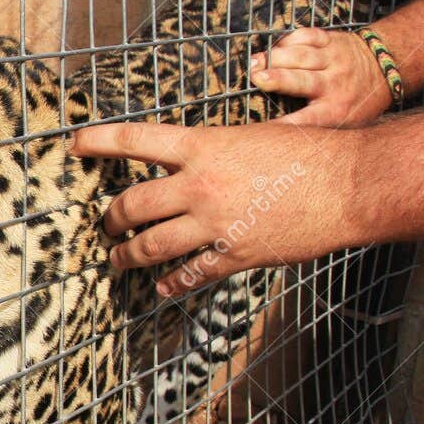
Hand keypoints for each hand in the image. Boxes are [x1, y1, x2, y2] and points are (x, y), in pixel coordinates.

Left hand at [71, 120, 368, 296]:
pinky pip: (190, 275)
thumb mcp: (251, 136)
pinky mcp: (233, 256)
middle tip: (106, 224)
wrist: (350, 184)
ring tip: (119, 259)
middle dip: (111, 219)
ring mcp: (214, 224)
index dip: (98, 141)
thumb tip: (187, 164)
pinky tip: (165, 287)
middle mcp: (200, 185)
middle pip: (131, 206)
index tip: (73, 145)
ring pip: (150, 247)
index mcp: (203, 146)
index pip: (135, 139)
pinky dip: (173, 283)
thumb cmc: (308, 152)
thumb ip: (212, 152)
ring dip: (128, 256)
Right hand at [251, 26, 392, 126]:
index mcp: (337, 109)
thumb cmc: (359, 102)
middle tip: (256, 78)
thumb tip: (287, 146)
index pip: (306, 120)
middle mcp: (335, 83)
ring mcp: (334, 58)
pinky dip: (289, 40)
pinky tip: (276, 47)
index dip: (283, 125)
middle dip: (277, 78)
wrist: (386, 67)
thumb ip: (321, 130)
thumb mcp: (348, 124)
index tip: (262, 129)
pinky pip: (308, 35)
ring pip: (301, 55)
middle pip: (302, 80)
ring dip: (275, 56)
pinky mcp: (332, 40)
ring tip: (255, 62)